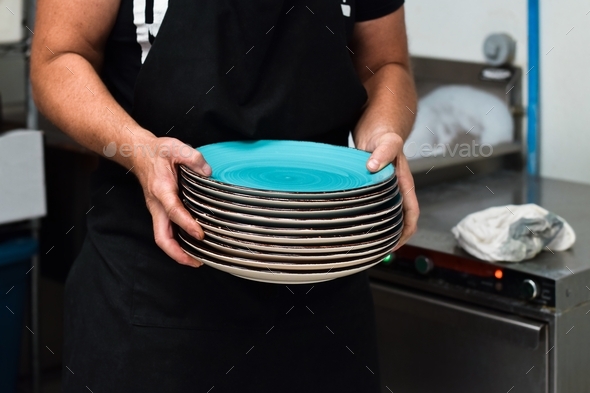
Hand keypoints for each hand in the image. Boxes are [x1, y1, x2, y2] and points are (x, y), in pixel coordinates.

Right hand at [132, 136, 210, 266]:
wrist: (139, 153)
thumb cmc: (158, 152)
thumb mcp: (176, 147)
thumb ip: (193, 157)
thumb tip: (207, 172)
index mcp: (161, 189)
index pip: (173, 211)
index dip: (186, 224)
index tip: (200, 234)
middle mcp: (157, 204)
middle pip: (162, 237)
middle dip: (177, 253)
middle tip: (196, 262)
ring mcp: (157, 211)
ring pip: (162, 238)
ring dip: (177, 253)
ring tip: (197, 261)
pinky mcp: (160, 213)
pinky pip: (166, 233)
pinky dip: (177, 245)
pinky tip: (191, 248)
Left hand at [356, 131, 418, 250]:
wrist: (378, 122)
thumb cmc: (385, 130)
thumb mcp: (387, 140)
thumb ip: (383, 152)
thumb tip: (373, 166)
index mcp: (404, 182)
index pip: (411, 213)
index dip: (406, 232)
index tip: (394, 245)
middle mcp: (396, 187)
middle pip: (398, 218)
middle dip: (391, 236)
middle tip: (374, 251)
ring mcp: (384, 186)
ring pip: (385, 212)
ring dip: (379, 227)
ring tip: (364, 241)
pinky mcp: (372, 183)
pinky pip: (372, 203)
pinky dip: (367, 214)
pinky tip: (353, 218)